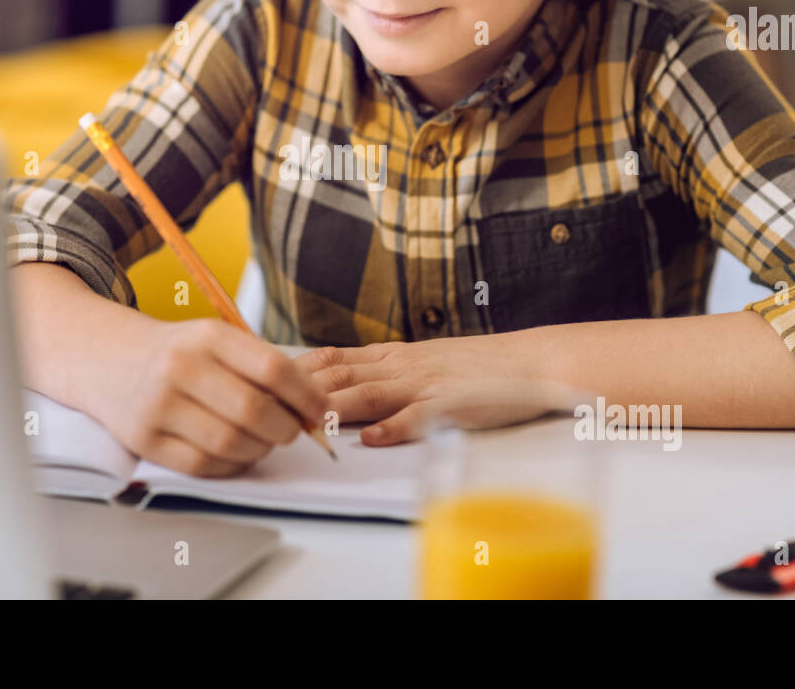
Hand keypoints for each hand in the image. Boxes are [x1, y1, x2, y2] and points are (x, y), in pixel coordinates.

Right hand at [9, 265, 328, 477]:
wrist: (105, 358)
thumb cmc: (177, 353)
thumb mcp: (215, 340)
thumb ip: (262, 368)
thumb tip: (317, 408)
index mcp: (206, 335)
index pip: (272, 368)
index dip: (306, 395)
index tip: (321, 411)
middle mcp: (179, 366)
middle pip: (254, 410)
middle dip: (286, 428)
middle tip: (291, 431)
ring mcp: (158, 404)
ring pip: (231, 442)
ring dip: (259, 449)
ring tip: (261, 441)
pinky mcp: (143, 438)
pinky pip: (203, 465)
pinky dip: (231, 466)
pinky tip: (236, 454)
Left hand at [293, 335, 559, 445]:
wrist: (531, 363)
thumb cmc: (476, 369)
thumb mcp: (422, 361)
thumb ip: (384, 372)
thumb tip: (341, 384)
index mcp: (394, 356)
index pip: (334, 357)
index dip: (297, 369)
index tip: (262, 378)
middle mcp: (403, 366)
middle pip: (342, 375)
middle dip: (301, 391)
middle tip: (267, 404)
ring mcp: (427, 385)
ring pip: (371, 393)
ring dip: (335, 408)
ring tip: (305, 422)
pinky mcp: (454, 406)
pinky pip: (420, 417)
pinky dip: (394, 428)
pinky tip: (372, 439)